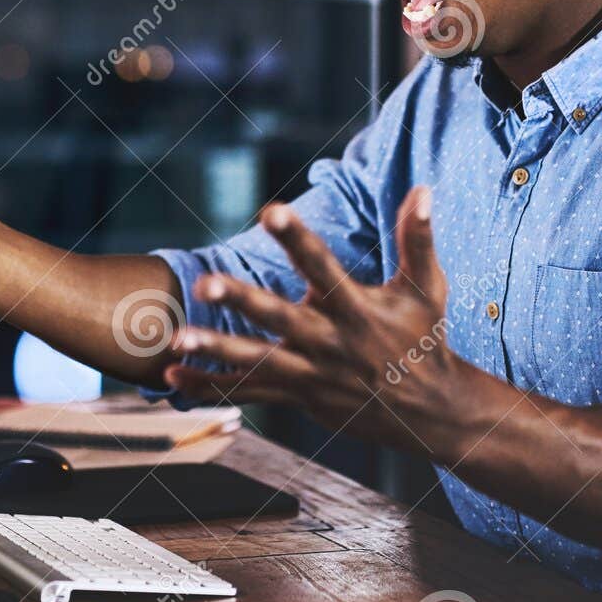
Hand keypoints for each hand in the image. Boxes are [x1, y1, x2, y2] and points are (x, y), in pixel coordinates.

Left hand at [162, 185, 471, 454]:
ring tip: (177, 338)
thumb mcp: (428, 289)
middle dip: (242, 300)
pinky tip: (171, 377)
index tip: (271, 210)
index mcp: (359, 311)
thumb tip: (423, 188)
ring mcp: (313, 375)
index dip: (297, 239)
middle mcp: (332, 344)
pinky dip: (211, 387)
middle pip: (280, 320)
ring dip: (216, 350)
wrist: (431, 412)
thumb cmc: (426, 340)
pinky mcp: (300, 397)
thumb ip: (419, 239)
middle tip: (205, 281)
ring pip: (258, 362)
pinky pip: (250, 392)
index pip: (324, 268)